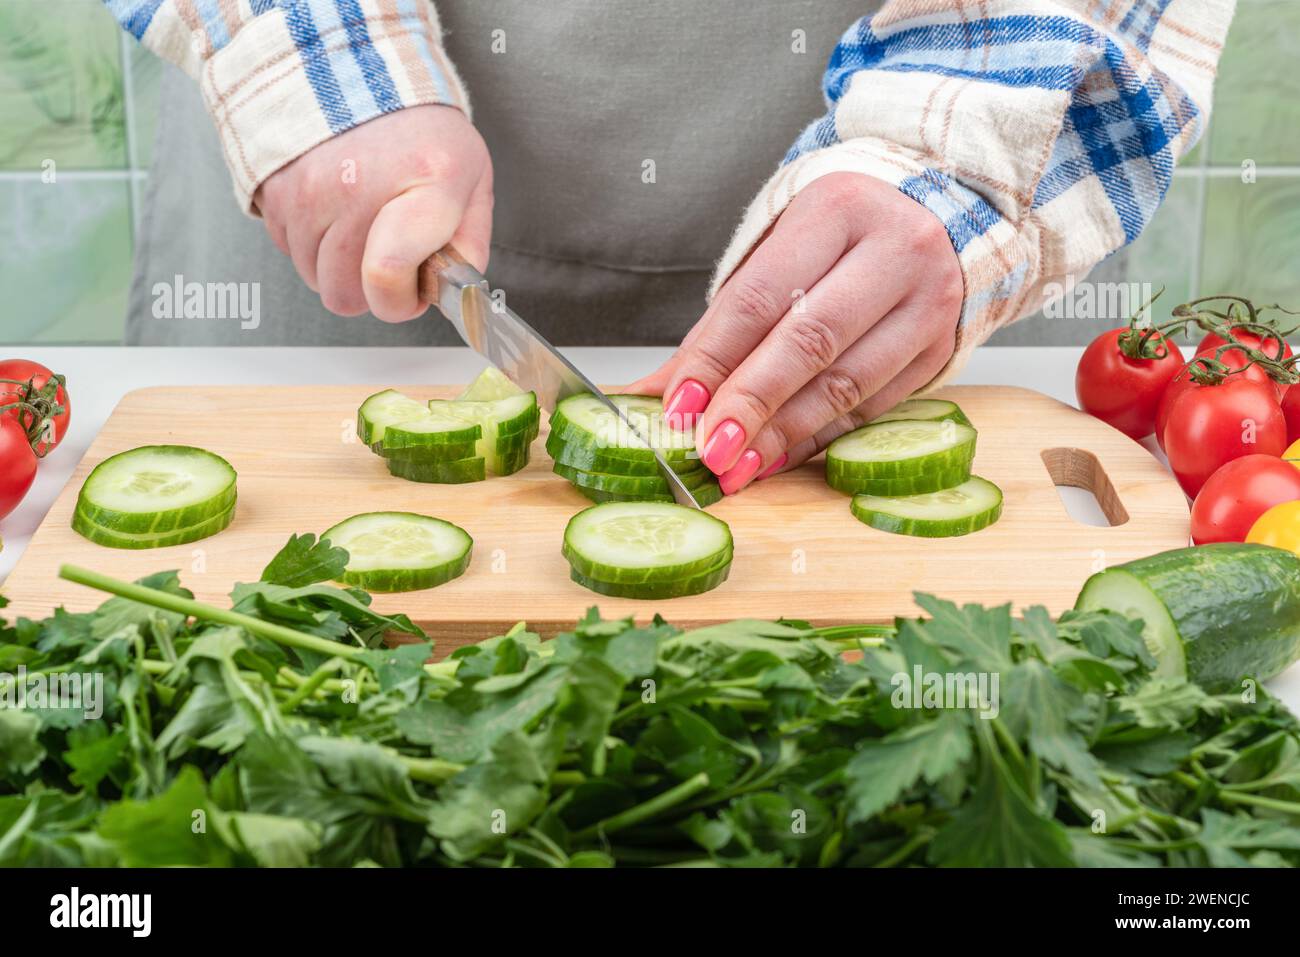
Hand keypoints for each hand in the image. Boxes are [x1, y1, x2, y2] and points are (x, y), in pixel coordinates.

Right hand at [255, 105, 492, 320]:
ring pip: (316, 279)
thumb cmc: (421, 133)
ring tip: (362, 227)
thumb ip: (468, 247)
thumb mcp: (471, 182)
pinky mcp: (276, 190)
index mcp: (426, 181)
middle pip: (346, 293)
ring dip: (339, 268)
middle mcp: (359, 184)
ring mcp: (311, 187)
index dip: (399, 300)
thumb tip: (450, 295)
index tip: (413, 289)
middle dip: (372, 291)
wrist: (357, 72)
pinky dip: (313, 244)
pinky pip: (290, 252)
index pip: (386, 273)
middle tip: (390, 257)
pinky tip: (335, 212)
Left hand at [628, 172, 961, 494]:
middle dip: (750, 403)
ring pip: (846, 383)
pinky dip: (817, 438)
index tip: (677, 409)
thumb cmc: (836, 238)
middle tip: (707, 449)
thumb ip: (718, 327)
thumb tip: (651, 393)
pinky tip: (776, 457)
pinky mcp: (941, 348)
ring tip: (736, 465)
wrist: (936, 218)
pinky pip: (871, 407)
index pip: (760, 297)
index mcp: (839, 208)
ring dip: (783, 434)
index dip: (714, 359)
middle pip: (809, 341)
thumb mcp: (775, 256)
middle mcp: (895, 248)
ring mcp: (928, 301)